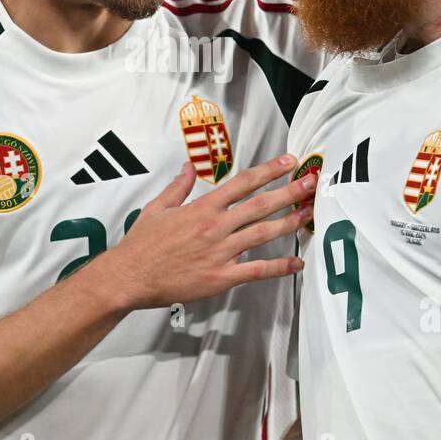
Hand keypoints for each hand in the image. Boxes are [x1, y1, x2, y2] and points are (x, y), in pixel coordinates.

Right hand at [91, 155, 315, 309]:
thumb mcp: (157, 208)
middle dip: (289, 192)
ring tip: (309, 214)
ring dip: (290, 223)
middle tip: (311, 183)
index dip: (268, 170)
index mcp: (202, 207)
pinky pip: (256, 270)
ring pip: (263, 233)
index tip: (288, 162)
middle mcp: (216, 226)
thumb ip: (178, 187)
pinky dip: (279, 267)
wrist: (130, 277)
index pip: (242, 182)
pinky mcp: (221, 277)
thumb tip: (189, 168)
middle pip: (260, 204)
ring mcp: (220, 252)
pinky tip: (296, 262)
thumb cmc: (141, 245)